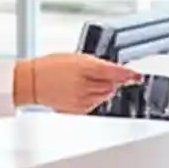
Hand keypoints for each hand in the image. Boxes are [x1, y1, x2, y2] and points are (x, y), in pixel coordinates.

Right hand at [15, 53, 140, 113]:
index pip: (113, 72)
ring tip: (87, 82)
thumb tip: (113, 71)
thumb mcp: (75, 58)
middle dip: (111, 81)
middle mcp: (84, 84)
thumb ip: (96, 65)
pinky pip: (94, 105)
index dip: (128, 74)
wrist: (31, 81)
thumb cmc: (50, 67)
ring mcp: (80, 99)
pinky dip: (94, 99)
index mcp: (84, 66)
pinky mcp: (77, 109)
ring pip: (105, 96)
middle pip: (111, 86)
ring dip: (103, 90)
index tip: (137, 76)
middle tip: (100, 75)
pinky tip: (82, 92)